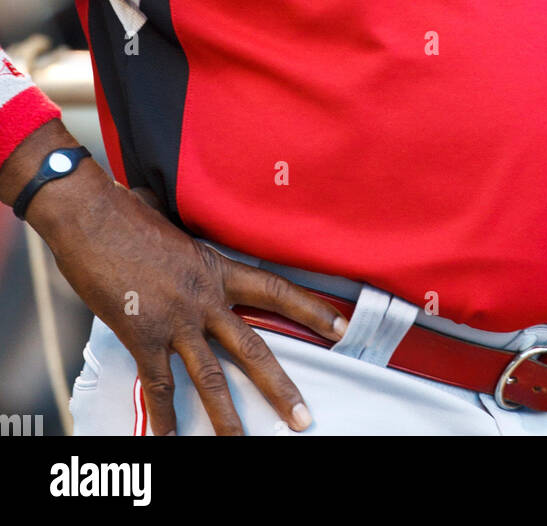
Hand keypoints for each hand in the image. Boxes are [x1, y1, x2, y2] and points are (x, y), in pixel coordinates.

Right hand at [14, 129, 347, 435]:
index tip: (340, 327)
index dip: (311, 309)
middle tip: (302, 417)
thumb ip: (190, 246)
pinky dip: (164, 416)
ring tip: (241, 444)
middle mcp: (204, 298)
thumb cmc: (129, 216)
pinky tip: (170, 438)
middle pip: (253, 348)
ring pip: (210, 377)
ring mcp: (175, 320)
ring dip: (226, 416)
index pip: (276, 290)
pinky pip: (159, 384)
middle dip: (280, 387)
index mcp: (216, 268)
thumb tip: (194, 240)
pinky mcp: (143, 335)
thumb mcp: (175, 228)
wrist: (92, 217)